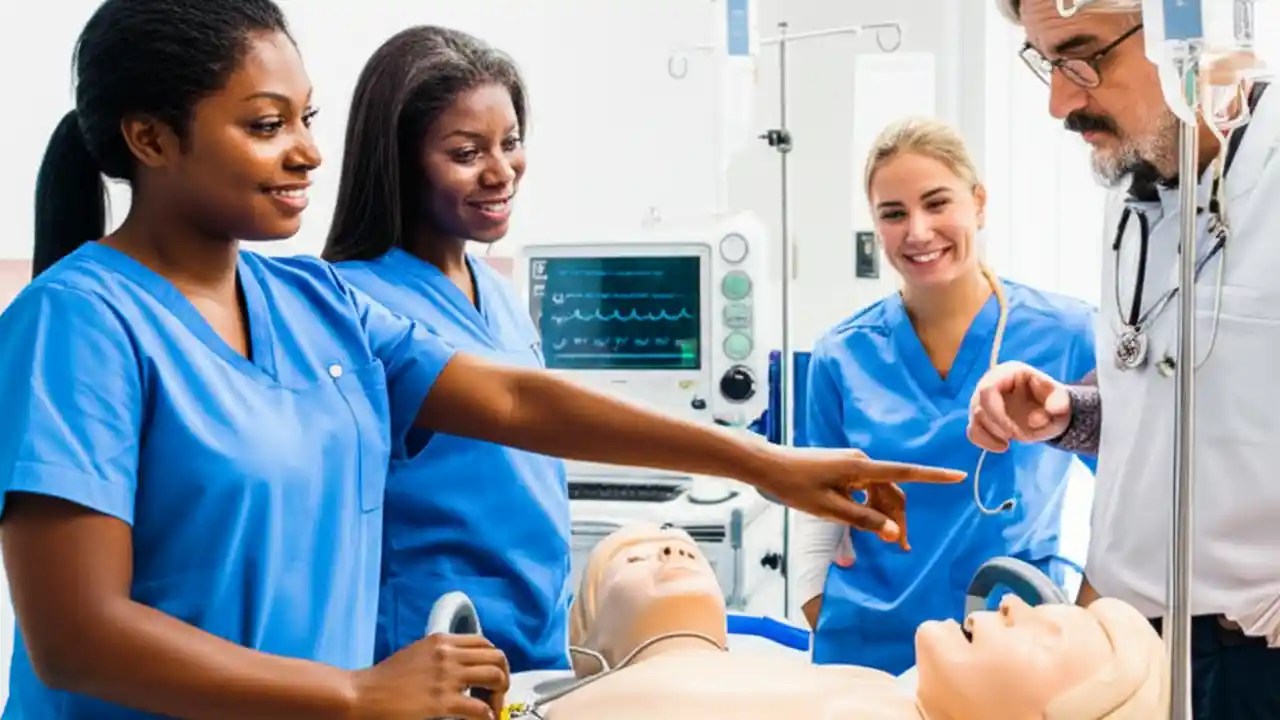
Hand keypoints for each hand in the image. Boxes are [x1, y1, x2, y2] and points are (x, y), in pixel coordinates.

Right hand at [350, 634, 508, 719]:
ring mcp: (446, 677)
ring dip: (499, 697)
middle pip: (497, 658)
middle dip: (503, 677)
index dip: (493, 661)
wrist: (360, 695)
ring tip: (492, 710)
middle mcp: (448, 654)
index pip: (484, 643)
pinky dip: (488, 716)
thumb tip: (459, 669)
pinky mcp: (442, 701)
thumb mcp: (415, 656)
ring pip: (495, 678)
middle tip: (496, 696)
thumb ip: (439, 656)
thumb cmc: (383, 681)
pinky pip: (480, 708)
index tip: (490, 678)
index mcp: (441, 641)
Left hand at [756, 447, 964, 544]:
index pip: (905, 473)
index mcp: (860, 468)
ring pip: (879, 492)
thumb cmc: (794, 486)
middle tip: (901, 548)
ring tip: (884, 541)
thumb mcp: (829, 509)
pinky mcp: (842, 468)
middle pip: (892, 491)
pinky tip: (862, 522)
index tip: (958, 476)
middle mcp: (860, 462)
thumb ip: (862, 520)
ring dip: (883, 515)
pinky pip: (865, 488)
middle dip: (899, 518)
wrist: (766, 466)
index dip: (933, 476)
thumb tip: (893, 532)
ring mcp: (851, 464)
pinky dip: (869, 506)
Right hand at [968, 361, 1071, 451]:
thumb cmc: (1053, 401)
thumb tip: (1036, 420)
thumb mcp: (1062, 400)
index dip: (996, 413)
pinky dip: (985, 442)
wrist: (1051, 411)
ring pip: (975, 420)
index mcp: (1007, 373)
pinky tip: (1002, 447)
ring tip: (1012, 441)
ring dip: (992, 435)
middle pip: (979, 406)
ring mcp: (982, 401)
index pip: (987, 389)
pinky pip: (973, 431)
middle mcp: (989, 383)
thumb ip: (1057, 404)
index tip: (1013, 432)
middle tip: (1017, 436)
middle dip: (997, 427)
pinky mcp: (980, 417)